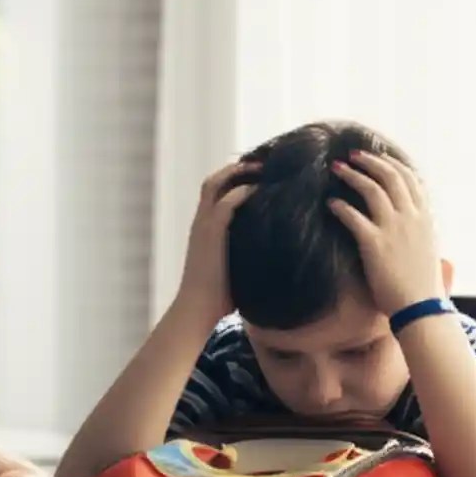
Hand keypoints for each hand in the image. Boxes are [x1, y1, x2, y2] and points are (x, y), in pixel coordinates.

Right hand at [175, 161, 259, 319]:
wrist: (196, 311)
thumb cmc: (218, 299)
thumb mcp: (235, 269)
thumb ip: (249, 255)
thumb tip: (280, 256)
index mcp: (203, 228)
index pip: (214, 190)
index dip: (234, 178)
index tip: (259, 174)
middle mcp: (200, 221)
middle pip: (214, 179)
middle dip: (239, 168)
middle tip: (266, 165)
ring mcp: (203, 225)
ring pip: (217, 182)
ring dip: (241, 172)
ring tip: (266, 169)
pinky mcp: (211, 233)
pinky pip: (227, 201)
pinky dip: (245, 190)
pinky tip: (265, 190)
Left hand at [328, 151, 445, 315]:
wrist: (420, 307)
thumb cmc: (422, 285)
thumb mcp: (428, 251)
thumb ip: (420, 233)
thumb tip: (413, 225)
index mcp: (425, 218)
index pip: (411, 180)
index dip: (392, 164)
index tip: (377, 156)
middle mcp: (412, 218)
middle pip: (390, 177)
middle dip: (370, 162)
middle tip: (352, 155)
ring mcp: (394, 229)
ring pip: (372, 190)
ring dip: (352, 175)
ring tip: (335, 169)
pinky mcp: (375, 243)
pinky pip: (353, 216)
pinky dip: (340, 206)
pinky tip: (330, 203)